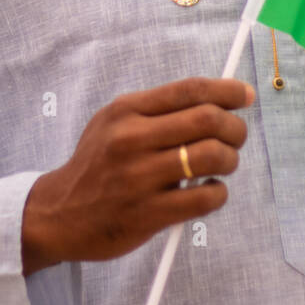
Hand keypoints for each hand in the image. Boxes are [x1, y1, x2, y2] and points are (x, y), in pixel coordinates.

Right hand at [21, 76, 254, 273]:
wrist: (59, 214)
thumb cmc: (98, 164)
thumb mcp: (114, 122)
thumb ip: (157, 110)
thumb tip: (216, 100)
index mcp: (127, 110)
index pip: (189, 90)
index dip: (226, 90)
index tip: (246, 95)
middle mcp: (132, 139)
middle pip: (207, 119)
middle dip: (235, 127)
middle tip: (237, 136)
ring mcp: (139, 178)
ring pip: (211, 156)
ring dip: (230, 159)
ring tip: (224, 164)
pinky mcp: (148, 214)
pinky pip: (204, 198)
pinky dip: (218, 192)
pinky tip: (209, 191)